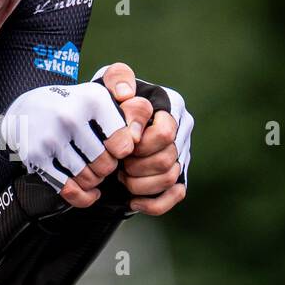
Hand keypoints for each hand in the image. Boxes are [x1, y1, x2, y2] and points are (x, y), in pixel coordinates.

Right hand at [2, 81, 135, 207]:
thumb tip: (136, 141)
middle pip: (106, 165)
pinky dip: (82, 196)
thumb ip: (130, 112)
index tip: (115, 149)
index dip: (122, 152)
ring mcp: (51, 138)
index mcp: (92, 100)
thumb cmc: (72, 108)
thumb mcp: (100, 98)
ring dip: (93, 181)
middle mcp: (70, 116)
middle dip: (107, 169)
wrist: (26, 110)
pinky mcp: (36, 156)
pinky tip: (88, 192)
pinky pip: (68, 189)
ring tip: (91, 171)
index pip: (123, 144)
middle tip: (101, 162)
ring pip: (88, 179)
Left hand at [90, 64, 192, 215]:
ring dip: (140, 185)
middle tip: (118, 165)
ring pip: (170, 179)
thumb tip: (126, 96)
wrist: (102, 136)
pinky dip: (152, 203)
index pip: (163, 134)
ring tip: (122, 178)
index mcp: (171, 106)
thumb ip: (116, 80)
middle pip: (167, 160)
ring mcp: (183, 154)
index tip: (120, 146)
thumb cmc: (107, 108)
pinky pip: (175, 196)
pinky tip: (132, 201)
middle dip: (137, 167)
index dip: (139, 146)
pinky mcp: (180, 177)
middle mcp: (181, 129)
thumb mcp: (107, 88)